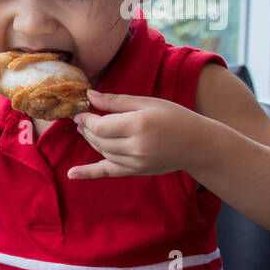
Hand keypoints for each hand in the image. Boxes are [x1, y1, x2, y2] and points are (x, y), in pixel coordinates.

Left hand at [67, 89, 206, 179]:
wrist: (198, 144)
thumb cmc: (175, 117)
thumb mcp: (147, 103)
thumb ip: (116, 101)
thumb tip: (89, 95)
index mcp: (139, 124)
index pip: (101, 126)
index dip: (87, 119)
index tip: (80, 112)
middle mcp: (137, 146)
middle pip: (99, 139)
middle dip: (87, 129)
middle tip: (80, 120)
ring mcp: (137, 162)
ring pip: (102, 152)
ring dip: (92, 141)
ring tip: (86, 131)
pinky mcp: (137, 172)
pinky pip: (107, 172)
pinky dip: (88, 173)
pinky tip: (71, 174)